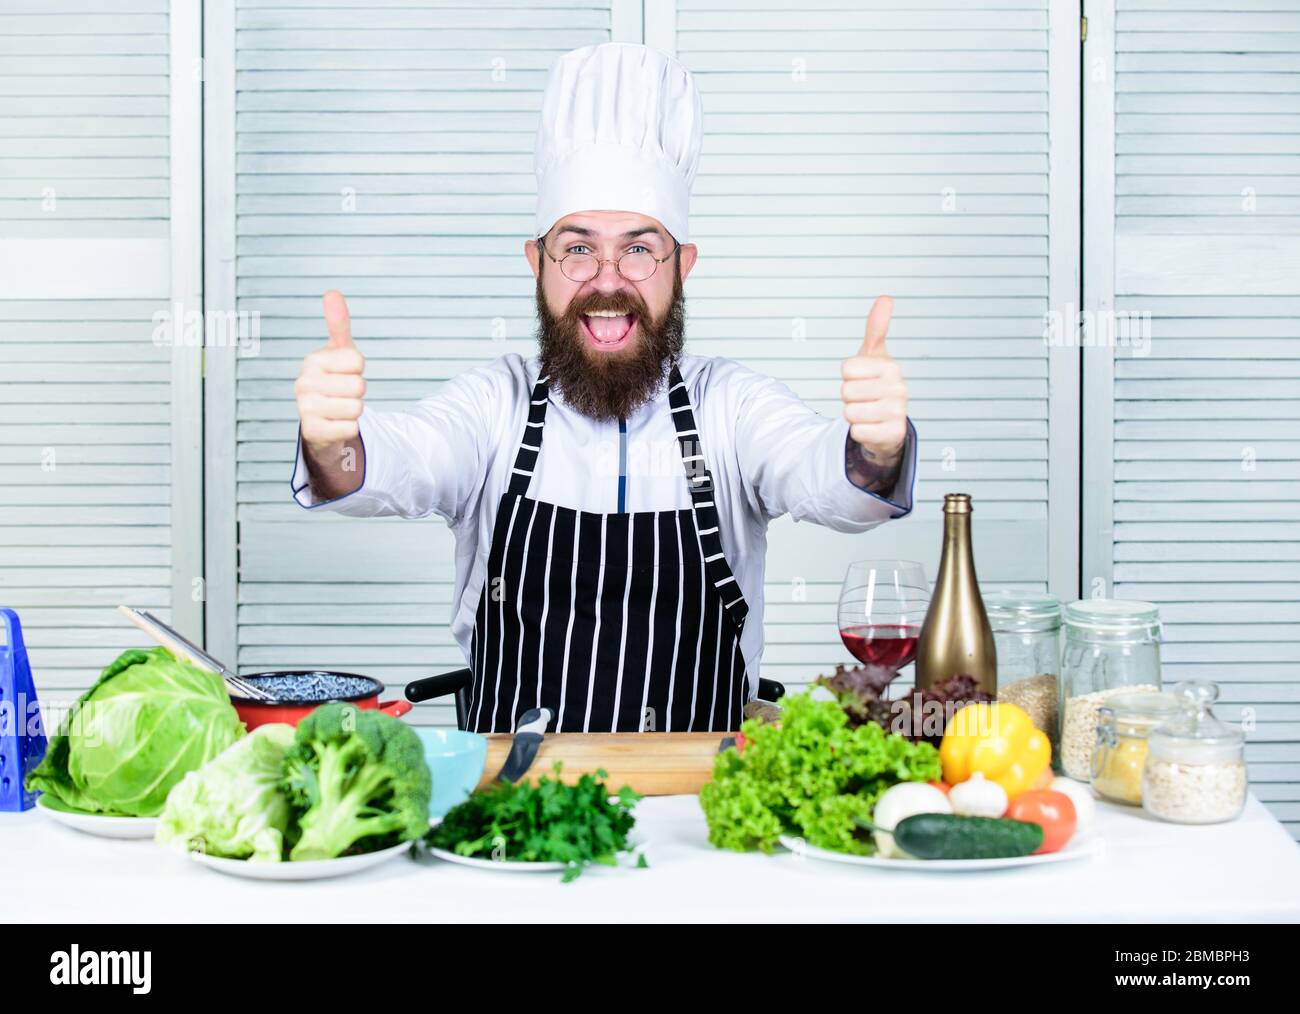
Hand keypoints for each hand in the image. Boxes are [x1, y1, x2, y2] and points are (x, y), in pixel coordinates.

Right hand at [296, 290, 366, 452]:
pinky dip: (349, 428)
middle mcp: (303, 383)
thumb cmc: (334, 380)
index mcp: (312, 360)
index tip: (345, 373)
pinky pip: (351, 428)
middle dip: (358, 392)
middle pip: (359, 386)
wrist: (321, 420)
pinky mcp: (312, 432)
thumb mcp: (339, 352)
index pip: (357, 361)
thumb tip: (332, 292)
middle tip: (343, 394)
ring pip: (357, 408)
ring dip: (354, 411)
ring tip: (339, 408)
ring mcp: (305, 409)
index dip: (358, 369)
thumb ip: (338, 324)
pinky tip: (335, 424)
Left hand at [840, 295, 907, 468]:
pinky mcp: (892, 435)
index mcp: (891, 367)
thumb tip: (885, 298)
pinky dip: (859, 432)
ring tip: (868, 412)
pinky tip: (872, 427)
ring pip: (849, 412)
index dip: (848, 376)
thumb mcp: (874, 356)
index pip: (846, 368)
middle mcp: (899, 388)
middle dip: (850, 397)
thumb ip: (876, 329)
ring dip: (854, 415)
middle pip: (846, 390)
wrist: (888, 422)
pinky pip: (856, 431)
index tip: (861, 379)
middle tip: (864, 398)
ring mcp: (897, 413)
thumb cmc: (876, 384)